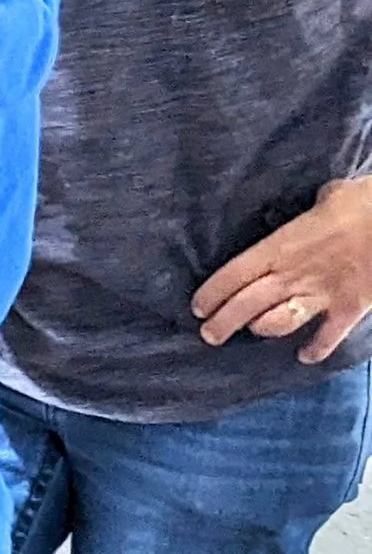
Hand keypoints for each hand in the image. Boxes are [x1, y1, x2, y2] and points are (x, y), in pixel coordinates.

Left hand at [194, 178, 371, 363]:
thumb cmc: (363, 204)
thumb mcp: (328, 196)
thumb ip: (316, 206)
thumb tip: (322, 200)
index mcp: (279, 247)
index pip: (233, 274)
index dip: (212, 293)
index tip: (198, 307)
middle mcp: (293, 274)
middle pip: (247, 304)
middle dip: (224, 322)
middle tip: (209, 335)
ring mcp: (321, 295)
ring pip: (280, 322)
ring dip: (264, 330)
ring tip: (254, 332)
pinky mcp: (350, 309)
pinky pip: (328, 336)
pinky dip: (317, 349)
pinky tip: (305, 357)